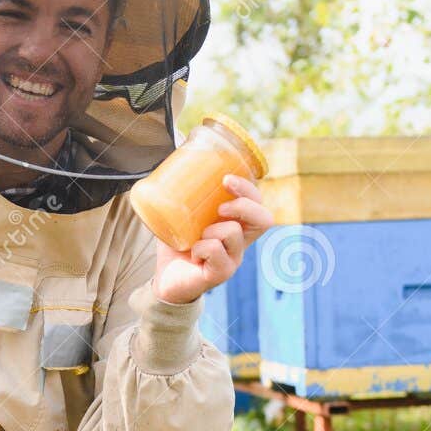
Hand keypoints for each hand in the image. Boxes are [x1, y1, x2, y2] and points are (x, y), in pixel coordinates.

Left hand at [151, 173, 273, 304]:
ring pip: (234, 232)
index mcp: (236, 224)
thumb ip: (184, 191)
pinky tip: (193, 253)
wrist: (165, 280)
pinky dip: (201, 247)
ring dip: (212, 229)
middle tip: (219, 207)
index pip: (257, 202)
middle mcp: (241, 241)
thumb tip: (178, 150)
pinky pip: (215, 250)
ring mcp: (233, 259)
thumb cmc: (177, 246)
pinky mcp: (221, 273)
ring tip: (198, 237)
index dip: (248, 188)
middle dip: (243, 205)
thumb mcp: (181, 214)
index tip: (226, 179)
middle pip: (264, 218)